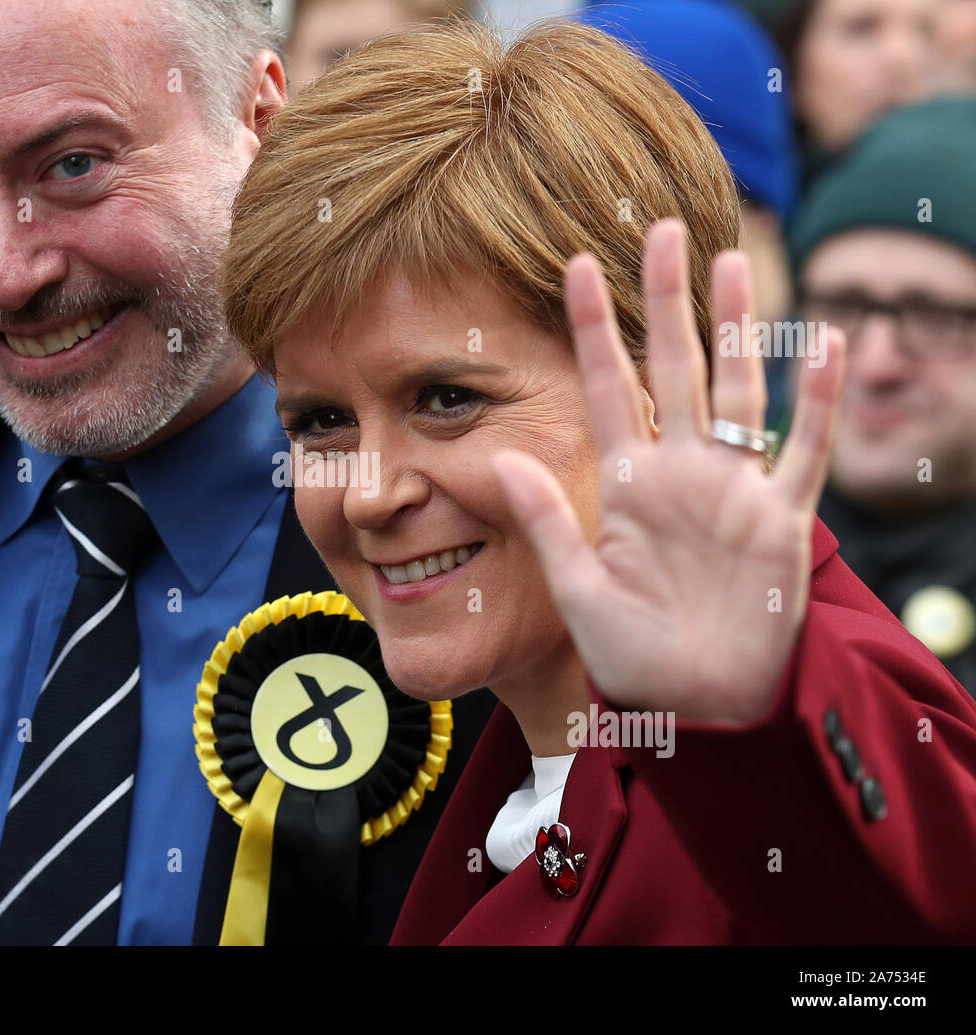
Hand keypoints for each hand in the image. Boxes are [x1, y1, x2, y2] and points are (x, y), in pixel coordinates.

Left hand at [491, 219, 845, 724]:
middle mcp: (681, 472)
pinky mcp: (781, 522)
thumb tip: (496, 459)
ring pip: (738, 390)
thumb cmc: (632, 655)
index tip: (573, 266)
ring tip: (732, 261)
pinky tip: (823, 345)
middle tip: (661, 228)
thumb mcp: (578, 586)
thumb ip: (547, 521)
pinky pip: (804, 451)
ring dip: (737, 329)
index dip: (593, 328)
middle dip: (668, 300)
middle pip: (674, 368)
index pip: (607, 386)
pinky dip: (815, 403)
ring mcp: (734, 490)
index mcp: (627, 483)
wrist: (693, 708)